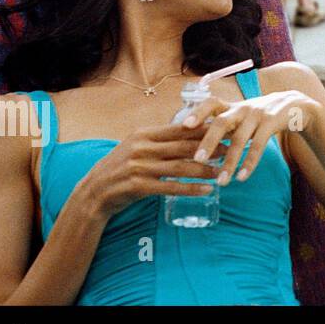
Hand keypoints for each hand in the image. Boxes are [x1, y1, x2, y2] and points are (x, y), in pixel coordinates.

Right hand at [79, 124, 220, 219]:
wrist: (92, 194)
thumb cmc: (119, 169)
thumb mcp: (136, 148)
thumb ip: (159, 141)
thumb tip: (189, 131)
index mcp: (143, 134)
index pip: (180, 129)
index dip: (204, 130)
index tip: (224, 131)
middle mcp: (141, 147)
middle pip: (183, 146)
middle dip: (210, 148)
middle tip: (232, 150)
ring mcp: (138, 167)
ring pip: (180, 167)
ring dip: (205, 169)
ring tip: (224, 171)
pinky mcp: (137, 186)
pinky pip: (170, 187)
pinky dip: (191, 188)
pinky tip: (207, 190)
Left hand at [182, 90, 322, 184]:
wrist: (296, 105)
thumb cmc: (261, 115)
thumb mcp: (242, 115)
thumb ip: (223, 125)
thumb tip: (194, 144)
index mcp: (232, 106)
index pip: (211, 103)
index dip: (197, 113)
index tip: (183, 126)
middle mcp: (242, 108)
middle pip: (221, 122)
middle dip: (208, 141)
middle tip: (198, 159)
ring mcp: (258, 115)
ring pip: (240, 139)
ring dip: (230, 161)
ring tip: (221, 182)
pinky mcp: (272, 123)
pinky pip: (259, 145)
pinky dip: (250, 162)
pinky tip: (243, 177)